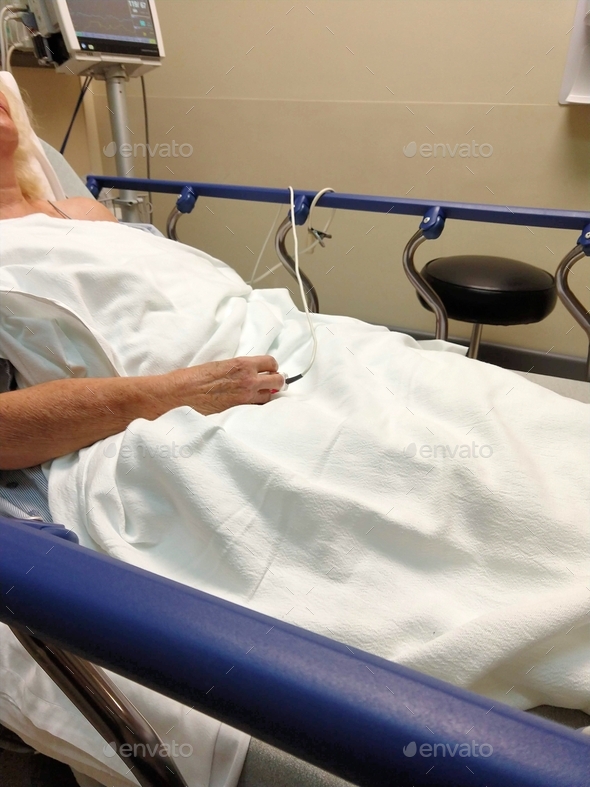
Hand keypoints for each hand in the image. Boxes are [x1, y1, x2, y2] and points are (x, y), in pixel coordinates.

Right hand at [163, 356, 284, 414]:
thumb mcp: (222, 364)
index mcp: (243, 364)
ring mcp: (245, 396)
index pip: (271, 362)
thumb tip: (250, 372)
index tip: (270, 369)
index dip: (272, 366)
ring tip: (260, 393)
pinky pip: (257, 407)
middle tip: (272, 382)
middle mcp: (249, 379)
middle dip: (277, 381)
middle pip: (277, 380)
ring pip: (270, 396)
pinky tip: (251, 403)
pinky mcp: (239, 408)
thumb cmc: (198, 375)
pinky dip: (257, 404)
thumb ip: (240, 368)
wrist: (184, 391)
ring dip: (267, 394)